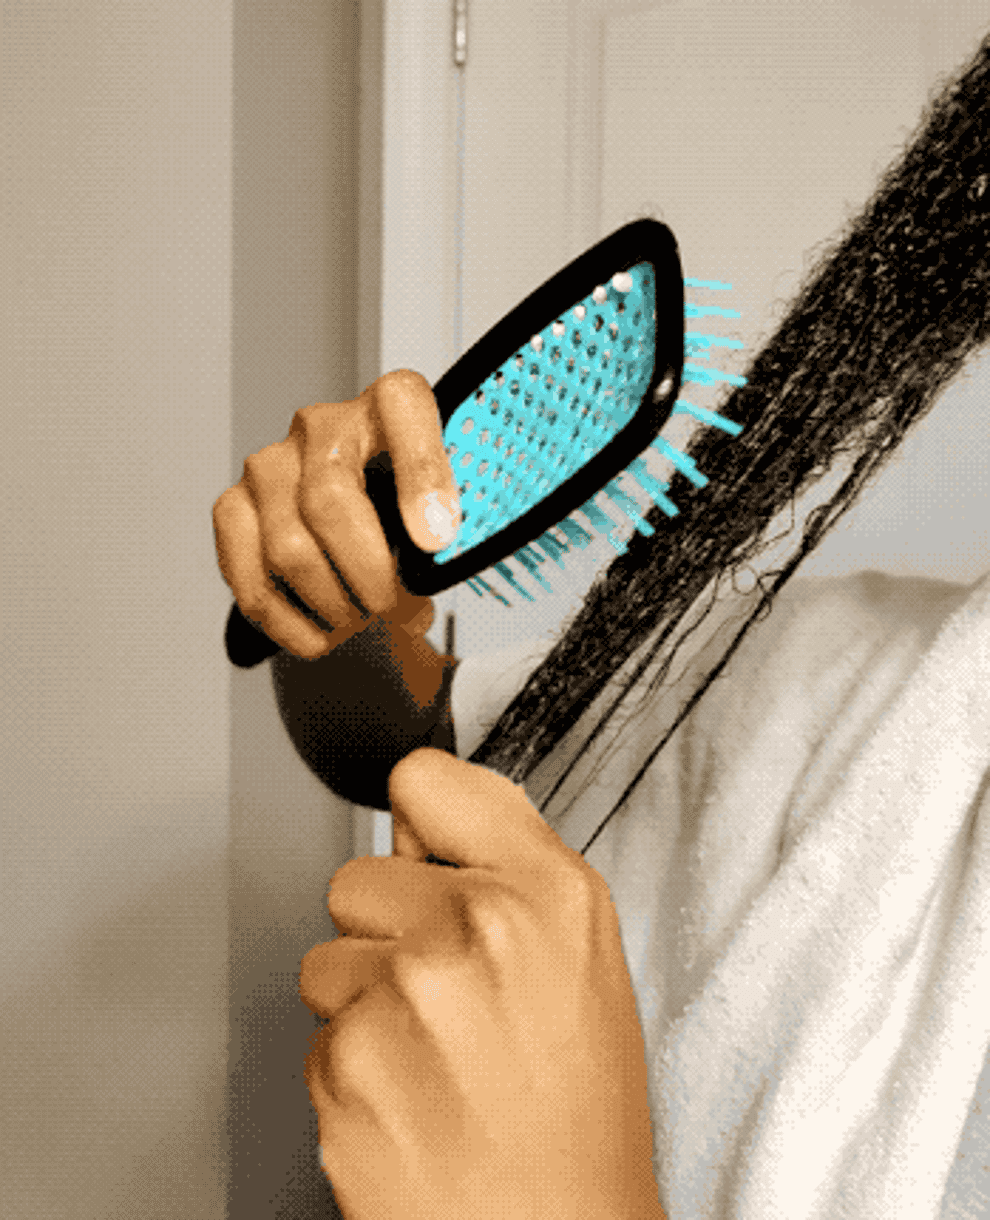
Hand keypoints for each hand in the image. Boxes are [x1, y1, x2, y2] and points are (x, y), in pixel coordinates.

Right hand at [212, 369, 461, 657]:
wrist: (358, 514)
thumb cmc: (406, 508)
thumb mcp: (446, 507)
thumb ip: (447, 525)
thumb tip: (430, 558)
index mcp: (389, 403)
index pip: (403, 411)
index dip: (422, 476)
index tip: (437, 539)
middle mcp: (322, 423)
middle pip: (329, 503)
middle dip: (368, 576)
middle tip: (393, 610)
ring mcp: (269, 464)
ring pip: (288, 550)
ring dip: (331, 606)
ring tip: (359, 621)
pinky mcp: (233, 506)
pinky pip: (250, 579)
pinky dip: (289, 625)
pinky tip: (321, 637)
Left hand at [300, 748, 663, 1219]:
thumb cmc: (579, 1107)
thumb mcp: (582, 950)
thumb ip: (504, 859)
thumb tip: (422, 818)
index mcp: (544, 890)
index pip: (425, 781)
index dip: (421, 825)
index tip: (427, 858)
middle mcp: (472, 928)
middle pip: (355, 878)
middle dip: (386, 929)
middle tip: (446, 993)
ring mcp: (401, 996)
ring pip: (325, 961)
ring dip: (361, 1002)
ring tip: (430, 1053)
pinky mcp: (343, 1066)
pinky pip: (318, 1035)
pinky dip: (350, 1066)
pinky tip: (409, 1097)